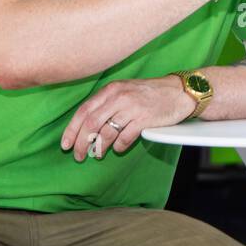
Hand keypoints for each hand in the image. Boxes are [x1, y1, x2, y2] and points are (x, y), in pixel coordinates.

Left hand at [61, 75, 193, 160]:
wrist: (179, 92)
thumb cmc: (149, 93)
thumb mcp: (125, 90)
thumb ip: (107, 103)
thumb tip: (87, 125)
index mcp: (111, 89)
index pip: (84, 110)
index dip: (72, 129)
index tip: (65, 144)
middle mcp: (119, 97)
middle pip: (92, 123)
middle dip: (82, 142)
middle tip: (79, 156)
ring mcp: (132, 108)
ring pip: (107, 132)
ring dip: (100, 147)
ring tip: (99, 154)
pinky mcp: (144, 119)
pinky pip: (125, 137)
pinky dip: (118, 146)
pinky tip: (118, 148)